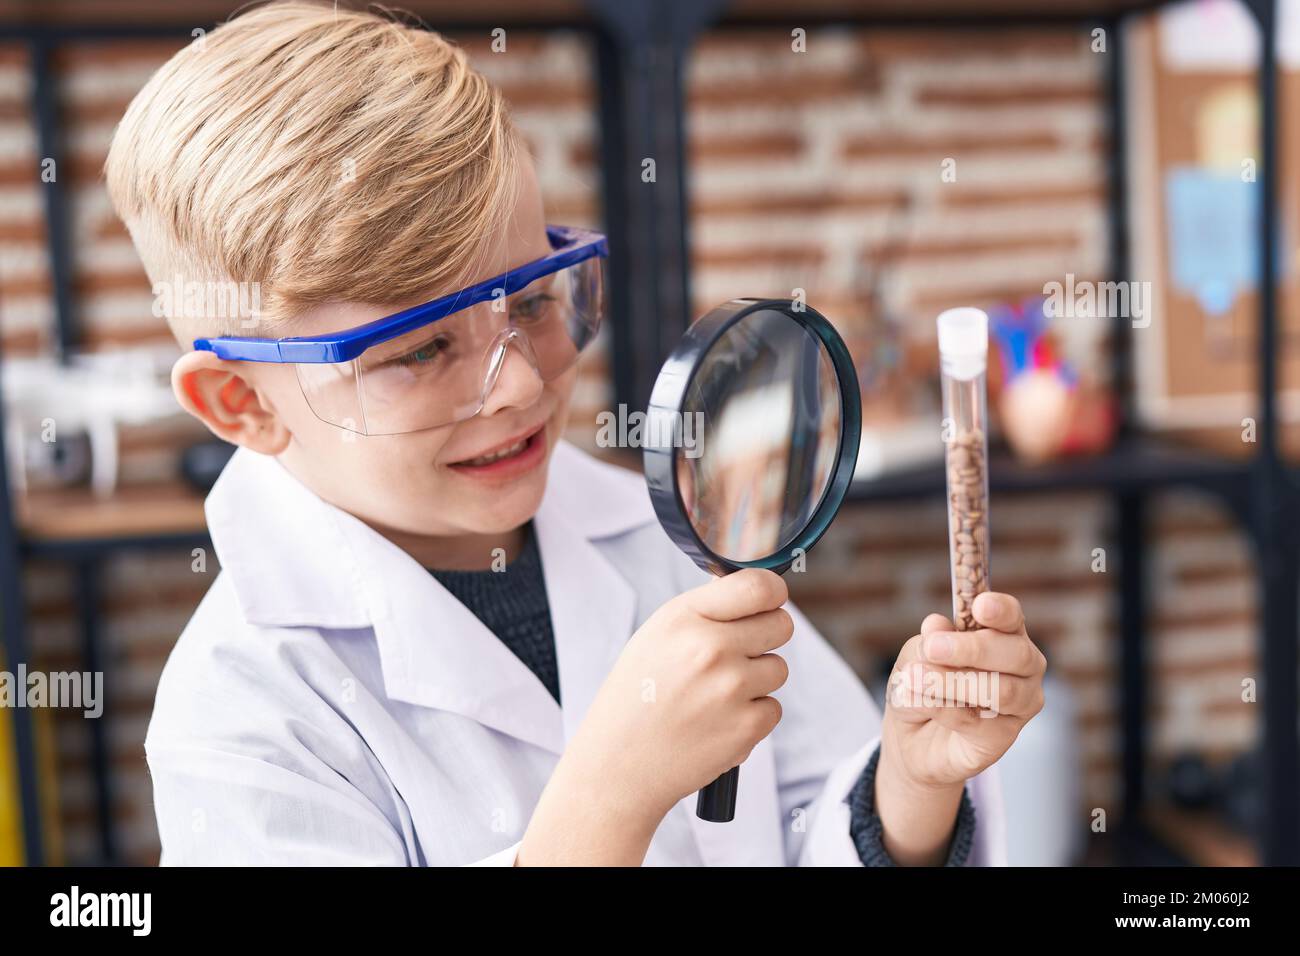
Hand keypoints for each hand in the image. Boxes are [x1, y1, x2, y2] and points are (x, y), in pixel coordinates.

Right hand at [518, 568, 791, 864]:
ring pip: (778, 668)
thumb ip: (705, 612)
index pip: (758, 586)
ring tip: (715, 695)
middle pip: (781, 625)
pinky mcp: (746, 726)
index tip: (770, 601)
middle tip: (738, 654)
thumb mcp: (655, 636)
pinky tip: (717, 722)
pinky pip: (773, 708)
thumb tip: (751, 593)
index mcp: (684, 619)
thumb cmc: (635, 697)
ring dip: (757, 680)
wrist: (619, 765)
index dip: (773, 592)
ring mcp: (731, 688)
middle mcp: (710, 648)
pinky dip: (752, 716)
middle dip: (766, 637)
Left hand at [882, 591, 1045, 789]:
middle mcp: (1023, 668)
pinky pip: (978, 721)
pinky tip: (921, 702)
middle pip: (1016, 653)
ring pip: (1000, 690)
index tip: (980, 606)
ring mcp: (1020, 704)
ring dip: (952, 682)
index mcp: (1004, 635)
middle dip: (972, 649)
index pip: (1013, 618)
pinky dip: (944, 708)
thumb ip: (929, 641)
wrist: (911, 735)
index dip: (1001, 610)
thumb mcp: (916, 655)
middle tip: (933, 647)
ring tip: (915, 677)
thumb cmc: (923, 685)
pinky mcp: (1004, 737)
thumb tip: (936, 624)